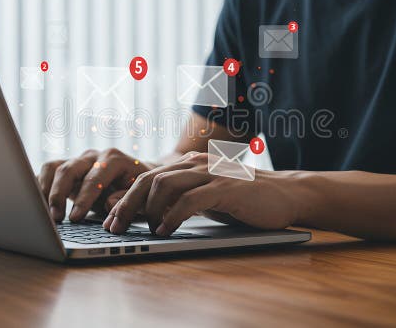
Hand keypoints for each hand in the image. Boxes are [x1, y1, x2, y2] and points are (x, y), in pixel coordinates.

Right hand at [37, 148, 154, 221]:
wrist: (136, 177)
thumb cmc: (139, 189)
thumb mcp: (140, 196)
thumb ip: (125, 199)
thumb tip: (109, 202)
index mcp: (114, 159)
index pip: (95, 178)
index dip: (84, 199)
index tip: (75, 218)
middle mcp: (93, 156)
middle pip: (69, 168)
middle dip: (59, 194)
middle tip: (56, 218)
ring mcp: (78, 160)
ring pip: (53, 167)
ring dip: (45, 190)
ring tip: (43, 213)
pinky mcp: (66, 168)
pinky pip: (46, 173)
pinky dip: (39, 188)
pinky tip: (36, 205)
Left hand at [102, 152, 297, 235]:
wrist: (285, 195)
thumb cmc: (244, 200)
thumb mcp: (207, 197)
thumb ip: (181, 201)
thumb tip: (149, 215)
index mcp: (189, 164)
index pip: (147, 176)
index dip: (125, 197)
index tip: (110, 218)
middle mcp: (196, 165)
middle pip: (149, 179)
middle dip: (127, 204)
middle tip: (114, 226)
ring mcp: (211, 174)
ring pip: (164, 185)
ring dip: (148, 210)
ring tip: (143, 230)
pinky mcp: (226, 189)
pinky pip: (190, 200)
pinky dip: (172, 216)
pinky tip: (165, 229)